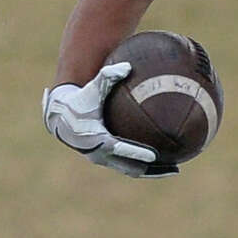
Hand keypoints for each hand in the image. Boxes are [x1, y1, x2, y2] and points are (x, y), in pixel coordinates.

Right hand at [42, 65, 175, 177]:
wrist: (61, 119)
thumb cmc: (80, 101)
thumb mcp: (92, 88)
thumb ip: (108, 76)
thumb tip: (127, 65)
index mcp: (97, 137)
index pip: (119, 148)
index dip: (136, 153)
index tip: (154, 155)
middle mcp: (101, 153)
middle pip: (130, 166)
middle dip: (152, 168)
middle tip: (174, 166)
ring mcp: (104, 159)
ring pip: (132, 170)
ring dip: (153, 172)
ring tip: (175, 169)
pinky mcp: (107, 160)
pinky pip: (129, 167)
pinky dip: (146, 166)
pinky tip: (164, 162)